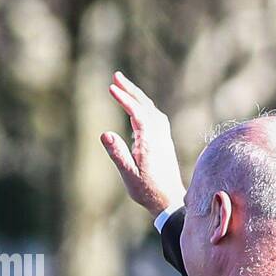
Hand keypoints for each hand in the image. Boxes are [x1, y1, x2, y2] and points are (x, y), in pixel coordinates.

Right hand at [101, 71, 185, 217]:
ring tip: (122, 86)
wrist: (170, 199)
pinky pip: (153, 115)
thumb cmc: (148, 190)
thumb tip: (104, 133)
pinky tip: (136, 107)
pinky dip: (143, 106)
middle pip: (145, 104)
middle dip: (130, 89)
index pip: (136, 112)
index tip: (111, 87)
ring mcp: (162, 135)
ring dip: (136, 95)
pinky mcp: (163, 139)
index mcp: (150, 140)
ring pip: (150, 108)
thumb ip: (117, 154)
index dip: (124, 99)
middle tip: (116, 75)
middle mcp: (158, 134)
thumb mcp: (129, 174)